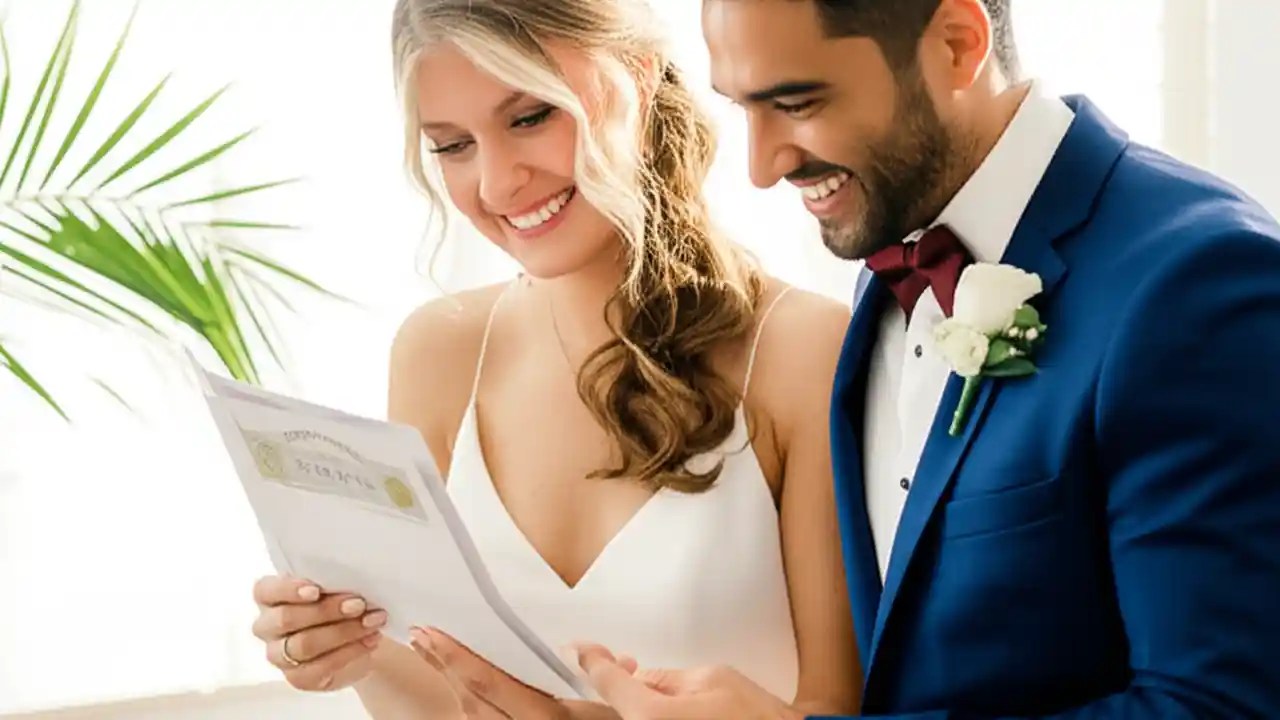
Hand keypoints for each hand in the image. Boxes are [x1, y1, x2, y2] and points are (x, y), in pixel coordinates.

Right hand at [250, 574, 387, 690]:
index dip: (288, 589)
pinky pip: (320, 668)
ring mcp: (278, 656)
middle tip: (359, 604)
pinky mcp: (297, 678)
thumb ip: (332, 584)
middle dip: (327, 610)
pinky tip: (370, 640)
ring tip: (372, 622)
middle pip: (286, 619)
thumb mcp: (334, 587)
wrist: (358, 634)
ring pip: (304, 645)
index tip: (316, 590)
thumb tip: (351, 584)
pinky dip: (350, 652)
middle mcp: (266, 627)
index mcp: (268, 596)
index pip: (265, 590)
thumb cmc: (339, 602)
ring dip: (343, 632)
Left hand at [409, 626, 632, 718]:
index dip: (454, 657)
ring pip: (470, 717)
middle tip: (421, 636)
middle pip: (469, 700)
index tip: (432, 633)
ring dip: (451, 686)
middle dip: (442, 665)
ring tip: (435, 657)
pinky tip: (464, 692)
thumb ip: (607, 677)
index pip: (488, 683)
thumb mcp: (619, 707)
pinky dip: (469, 706)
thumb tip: (607, 655)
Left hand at [575, 644, 802, 719]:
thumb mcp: (712, 678)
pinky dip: (647, 712)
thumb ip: (667, 677)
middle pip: (615, 705)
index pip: (606, 682)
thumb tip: (640, 677)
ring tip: (645, 680)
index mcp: (649, 717)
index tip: (579, 648)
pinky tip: (663, 705)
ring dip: (634, 699)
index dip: (590, 659)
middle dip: (613, 681)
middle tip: (619, 662)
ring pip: (632, 718)